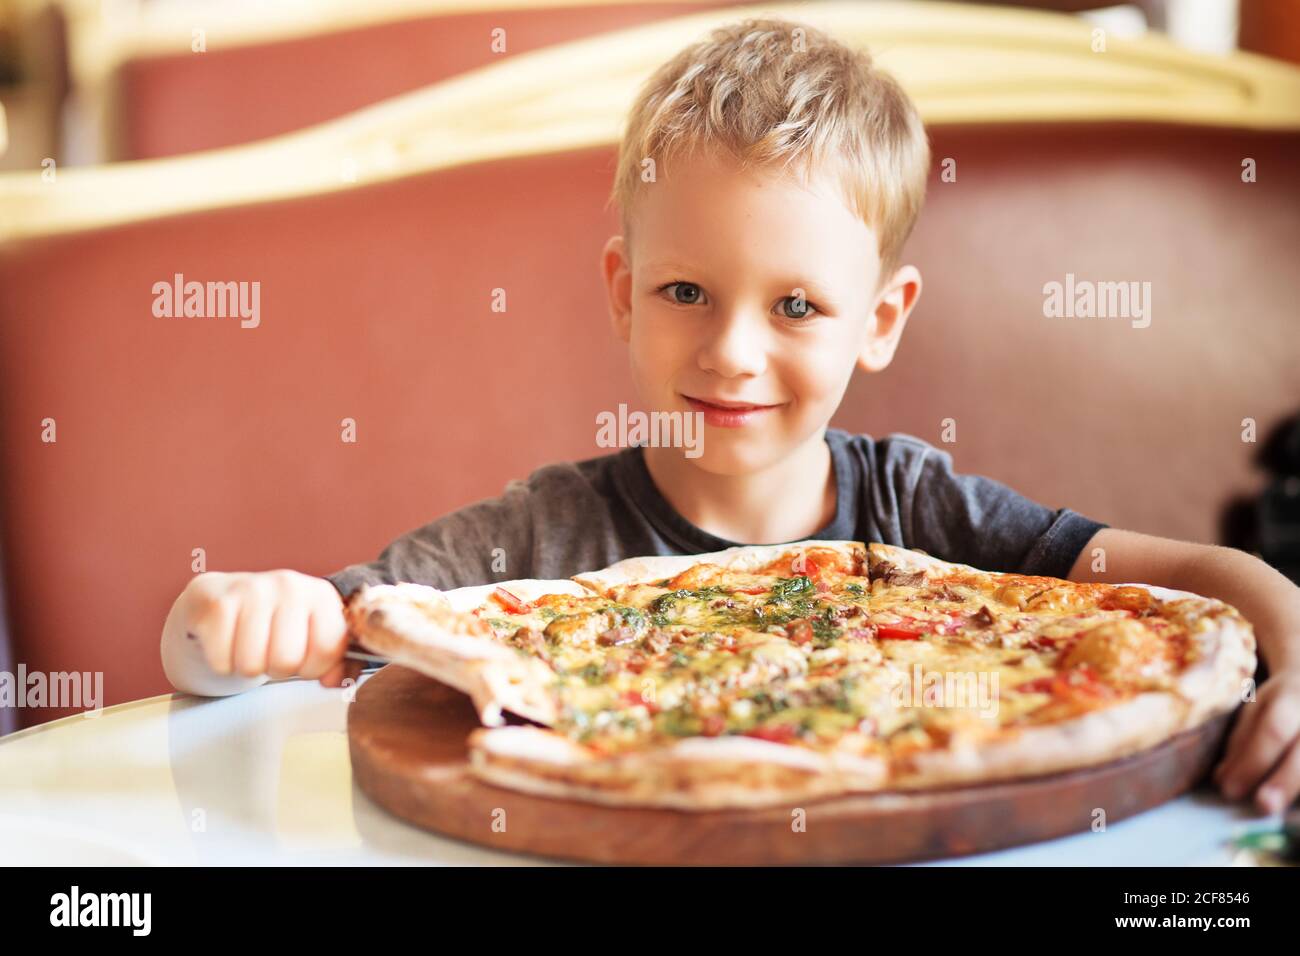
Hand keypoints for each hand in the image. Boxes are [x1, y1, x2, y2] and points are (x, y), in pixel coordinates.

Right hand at [164, 570, 355, 686]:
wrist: (221, 596)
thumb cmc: (274, 623)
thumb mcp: (311, 636)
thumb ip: (335, 662)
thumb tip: (334, 681)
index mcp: (321, 594)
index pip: (327, 649)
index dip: (314, 669)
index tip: (303, 660)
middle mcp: (290, 586)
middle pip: (287, 660)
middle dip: (278, 670)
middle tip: (271, 653)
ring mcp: (252, 591)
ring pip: (252, 664)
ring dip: (249, 668)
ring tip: (249, 647)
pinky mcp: (218, 604)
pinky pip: (222, 661)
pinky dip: (223, 664)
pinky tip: (228, 643)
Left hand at [1213, 667, 1299, 813]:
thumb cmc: (1281, 702)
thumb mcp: (1257, 708)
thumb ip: (1240, 742)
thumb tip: (1222, 780)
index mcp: (1292, 697)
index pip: (1273, 731)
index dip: (1252, 762)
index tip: (1229, 789)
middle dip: (1283, 782)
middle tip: (1263, 806)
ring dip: (1298, 791)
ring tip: (1284, 815)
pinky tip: (1295, 812)